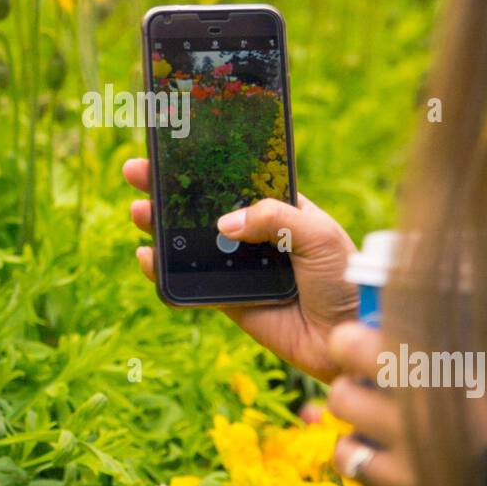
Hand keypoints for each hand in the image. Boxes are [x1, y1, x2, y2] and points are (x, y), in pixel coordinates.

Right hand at [123, 158, 358, 382]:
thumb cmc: (345, 278)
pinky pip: (191, 284)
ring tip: (138, 211)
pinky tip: (146, 257)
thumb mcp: (319, 235)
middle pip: (203, 206)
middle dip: (169, 189)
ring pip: (191, 243)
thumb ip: (275, 218)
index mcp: (279, 208)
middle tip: (137, 173)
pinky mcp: (228, 300)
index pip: (234, 179)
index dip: (203, 164)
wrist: (349, 337)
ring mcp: (238, 267)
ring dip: (161, 226)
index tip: (172, 148)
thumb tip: (224, 223)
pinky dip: (165, 272)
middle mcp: (254, 234)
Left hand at [327, 322, 419, 485]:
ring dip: (357, 448)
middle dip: (350, 396)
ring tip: (380, 444)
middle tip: (369, 398)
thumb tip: (373, 320)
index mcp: (431, 379)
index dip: (346, 343)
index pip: (354, 345)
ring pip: (346, 455)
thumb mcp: (471, 371)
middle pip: (340, 398)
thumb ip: (423, 349)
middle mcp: (414, 426)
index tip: (347, 343)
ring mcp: (411, 478)